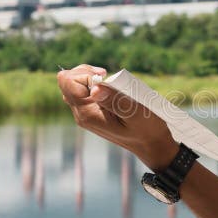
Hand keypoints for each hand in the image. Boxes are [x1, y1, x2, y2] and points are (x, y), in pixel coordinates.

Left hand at [57, 64, 177, 169]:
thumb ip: (115, 100)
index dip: (85, 73)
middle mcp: (81, 115)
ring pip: (72, 85)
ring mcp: (85, 114)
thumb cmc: (147, 130)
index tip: (105, 76)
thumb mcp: (136, 113)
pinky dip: (93, 83)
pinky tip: (107, 87)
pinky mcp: (91, 112)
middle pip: (66, 81)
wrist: (151, 145)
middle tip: (106, 75)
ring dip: (89, 77)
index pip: (69, 82)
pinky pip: (82, 91)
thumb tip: (95, 88)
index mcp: (88, 114)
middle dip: (85, 72)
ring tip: (107, 80)